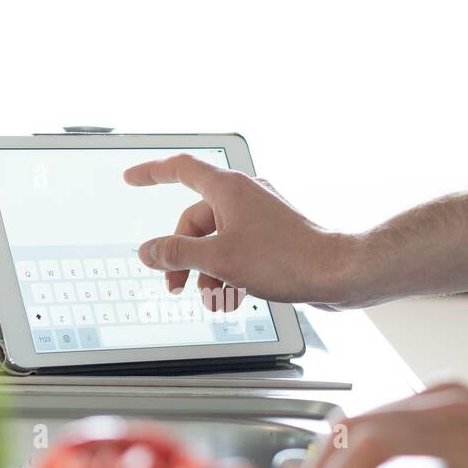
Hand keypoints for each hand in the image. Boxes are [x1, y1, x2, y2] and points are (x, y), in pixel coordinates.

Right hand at [123, 154, 356, 309]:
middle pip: (196, 220)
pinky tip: (232, 296)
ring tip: (212, 298)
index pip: (180, 169)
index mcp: (228, 188)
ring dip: (208, 270)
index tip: (131, 179)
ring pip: (217, 239)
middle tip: (176, 286)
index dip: (151, 173)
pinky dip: (229, 270)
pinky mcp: (273, 235)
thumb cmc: (286, 259)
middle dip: (183, 255)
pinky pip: (238, 248)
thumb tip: (148, 251)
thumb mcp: (219, 259)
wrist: (336, 272)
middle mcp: (244, 195)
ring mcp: (260, 214)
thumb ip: (177, 253)